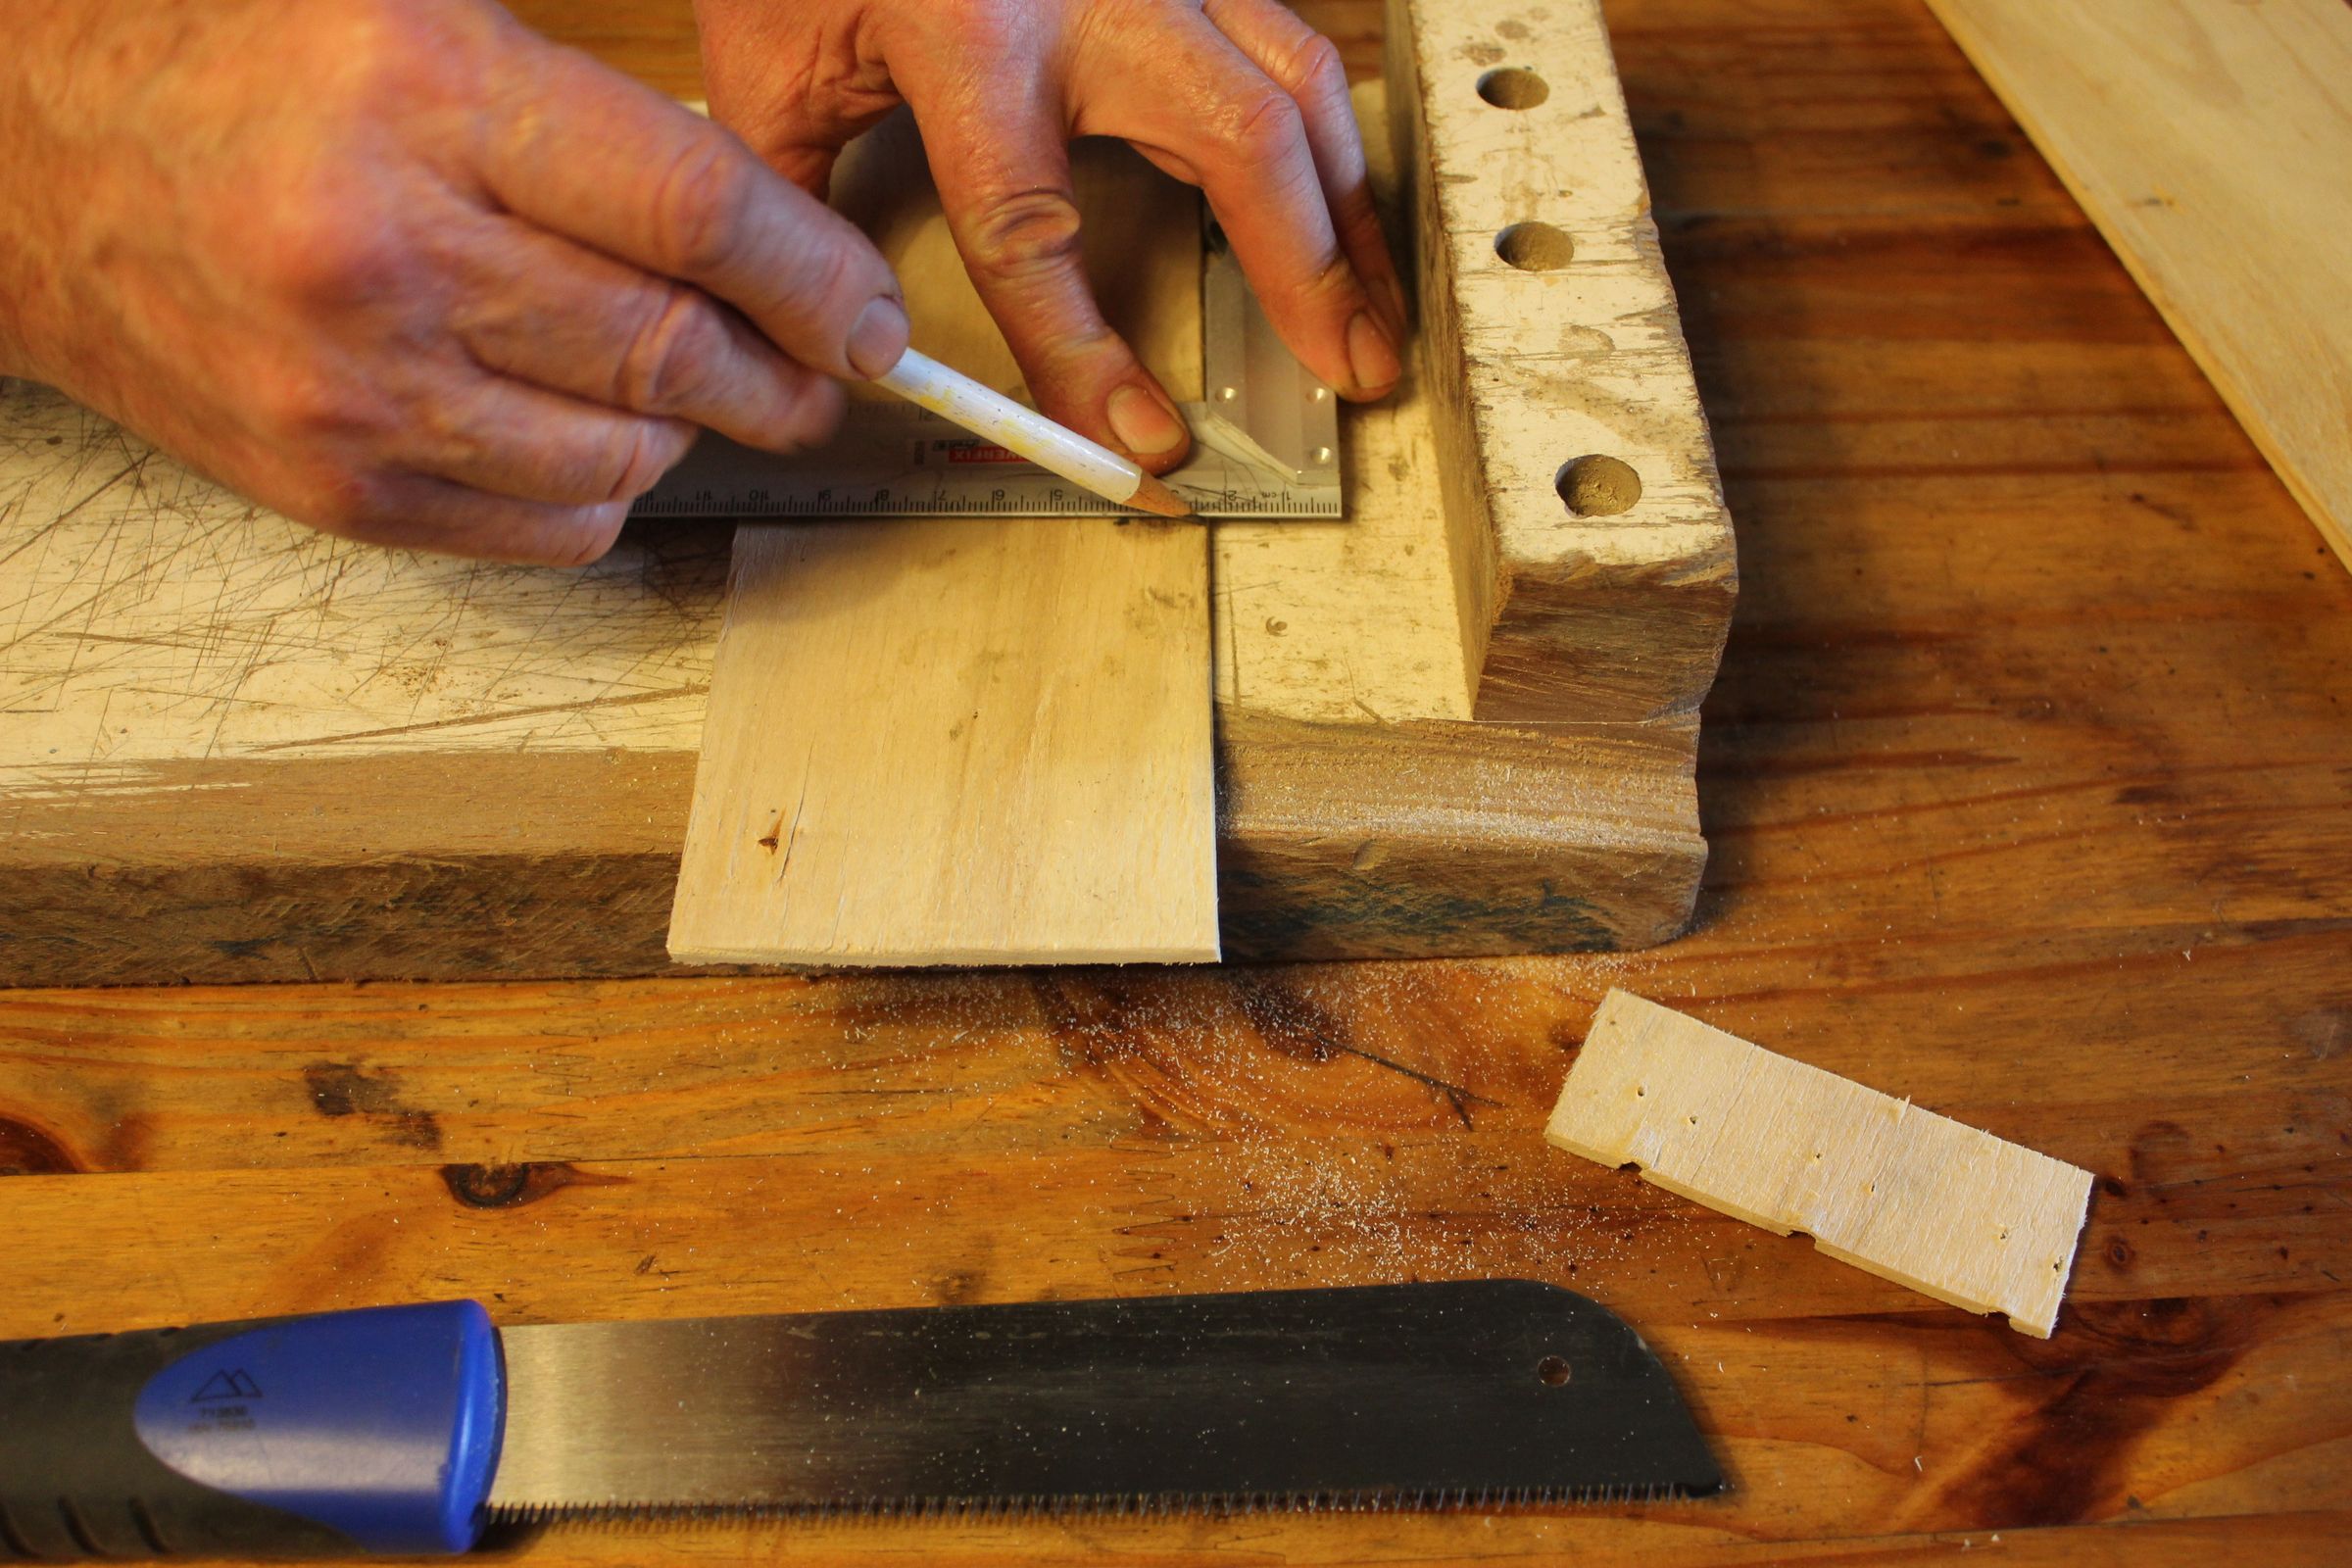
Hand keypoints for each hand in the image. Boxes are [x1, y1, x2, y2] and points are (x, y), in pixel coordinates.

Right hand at [0, 0, 908, 563]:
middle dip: (787, 375)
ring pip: (623, 457)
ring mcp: (355, 389)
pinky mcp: (333, 486)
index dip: (818, 275)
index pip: (695, 207)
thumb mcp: (418, 16)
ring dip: (694, 433)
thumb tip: (772, 226)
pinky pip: (546, 528)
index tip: (872, 312)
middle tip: (825, 367)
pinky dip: (604, 492)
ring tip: (695, 387)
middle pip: (672, 351)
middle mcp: (389, 251)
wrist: (28, 164)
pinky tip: (590, 430)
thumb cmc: (235, 71)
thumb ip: (594, 117)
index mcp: (423, 94)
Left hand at [694, 0, 1407, 471]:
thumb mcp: (768, 60)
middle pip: (1240, 143)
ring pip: (1298, 81)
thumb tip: (824, 340)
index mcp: (963, 29)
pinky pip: (1291, 40)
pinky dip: (1330, 141)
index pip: (1034, 229)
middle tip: (1351, 374)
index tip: (1138, 438)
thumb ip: (795, 200)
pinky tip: (1343, 212)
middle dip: (1309, 274)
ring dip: (1347, 210)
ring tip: (1376, 313)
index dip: (1087, 352)